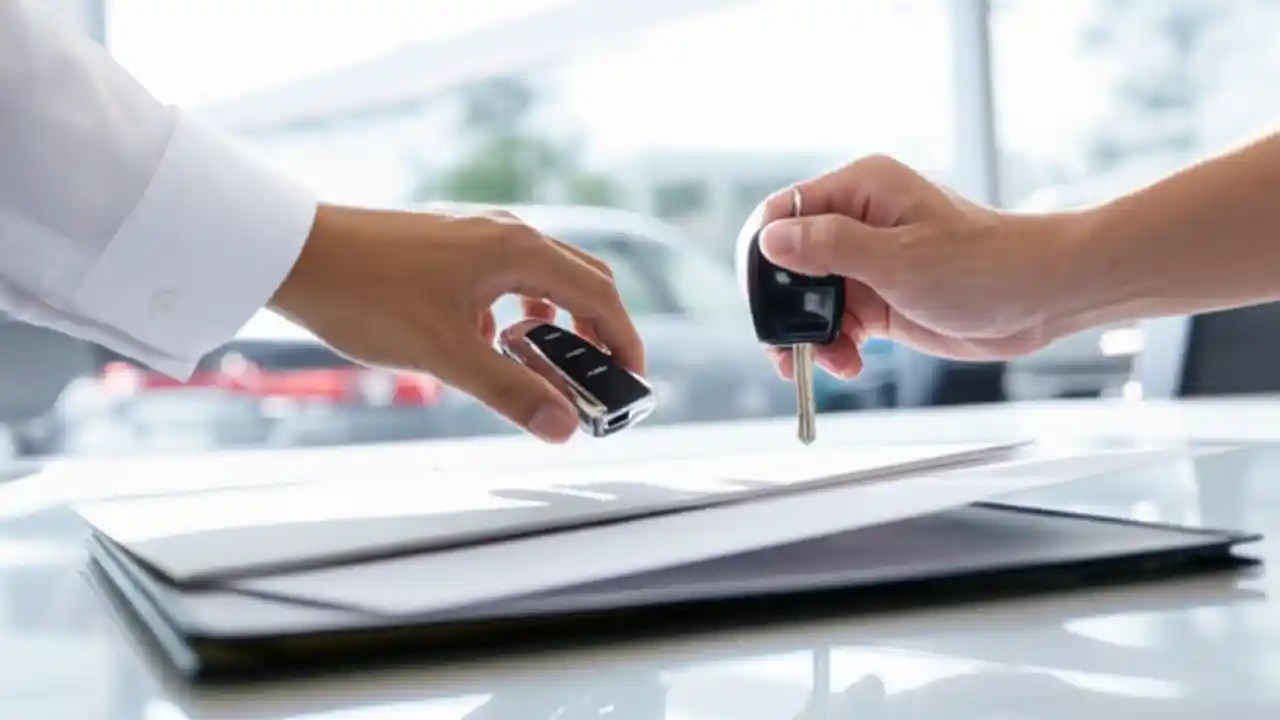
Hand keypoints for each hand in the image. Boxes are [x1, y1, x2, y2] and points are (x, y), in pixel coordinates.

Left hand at [268, 204, 644, 442]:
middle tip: (597, 378)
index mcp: (519, 250)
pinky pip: (505, 278)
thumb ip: (509, 391)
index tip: (632, 381)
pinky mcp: (451, 245)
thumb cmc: (367, 294)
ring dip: (553, 323)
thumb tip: (563, 426)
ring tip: (536, 366)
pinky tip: (482, 343)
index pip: (599, 295)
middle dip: (595, 332)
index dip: (624, 341)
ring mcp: (477, 234)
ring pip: (542, 279)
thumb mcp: (445, 354)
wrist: (295, 253)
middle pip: (581, 280)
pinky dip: (514, 313)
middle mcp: (507, 233)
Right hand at [754, 155, 1078, 379]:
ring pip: (809, 299)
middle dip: (784, 308)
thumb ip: (830, 248)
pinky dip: (834, 347)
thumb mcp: (898, 259)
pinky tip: (848, 364)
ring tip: (826, 361)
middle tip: (787, 348)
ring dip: (809, 335)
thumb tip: (770, 241)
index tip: (765, 301)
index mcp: (860, 190)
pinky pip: (836, 323)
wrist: (1040, 298)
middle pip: (789, 261)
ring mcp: (867, 261)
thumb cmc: (984, 265)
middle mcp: (857, 221)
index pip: (783, 213)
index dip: (764, 257)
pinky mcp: (879, 298)